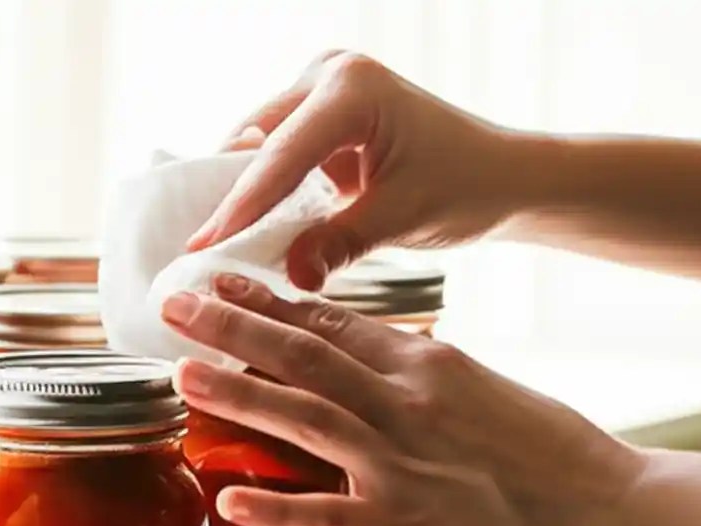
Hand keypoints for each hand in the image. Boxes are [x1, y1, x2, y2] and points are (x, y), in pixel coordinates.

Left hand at [161, 274, 645, 525]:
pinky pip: (328, 514)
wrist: (602, 505)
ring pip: (305, 417)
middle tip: (174, 305)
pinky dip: (275, 506)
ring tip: (182, 375)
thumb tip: (365, 346)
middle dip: (233, 328)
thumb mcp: (474, 381)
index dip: (268, 301)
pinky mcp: (404, 522)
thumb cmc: (543, 444)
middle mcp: (403, 401)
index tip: (220, 281)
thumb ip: (411, 365)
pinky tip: (225, 499)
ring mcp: (400, 461)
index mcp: (420, 362)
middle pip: (304, 354)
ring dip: (239, 395)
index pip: (330, 321)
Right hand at [189, 51, 531, 290]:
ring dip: (239, 193)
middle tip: (199, 251)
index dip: (239, 206)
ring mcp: (320, 88)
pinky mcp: (316, 112)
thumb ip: (340, 244)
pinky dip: (259, 189)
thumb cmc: (466, 187)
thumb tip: (290, 276)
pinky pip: (272, 151)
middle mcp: (330, 75)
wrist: (501, 176)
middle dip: (228, 197)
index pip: (280, 155)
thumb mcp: (403, 219)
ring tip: (215, 244)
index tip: (200, 246)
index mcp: (353, 88)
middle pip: (256, 142)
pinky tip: (242, 227)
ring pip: (255, 145)